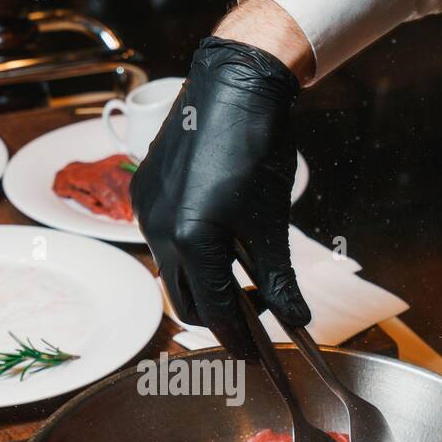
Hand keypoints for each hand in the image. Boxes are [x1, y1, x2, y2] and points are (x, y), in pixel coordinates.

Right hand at [131, 35, 310, 358]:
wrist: (233, 86)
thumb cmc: (257, 148)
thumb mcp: (273, 222)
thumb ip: (280, 278)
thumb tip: (297, 319)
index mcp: (193, 241)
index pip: (213, 313)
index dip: (237, 340)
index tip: (255, 355)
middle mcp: (159, 230)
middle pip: (185, 300)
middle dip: (218, 316)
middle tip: (253, 316)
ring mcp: (146, 210)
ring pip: (172, 270)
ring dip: (203, 282)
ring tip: (239, 276)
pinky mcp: (144, 192)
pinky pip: (162, 238)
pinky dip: (189, 251)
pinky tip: (217, 238)